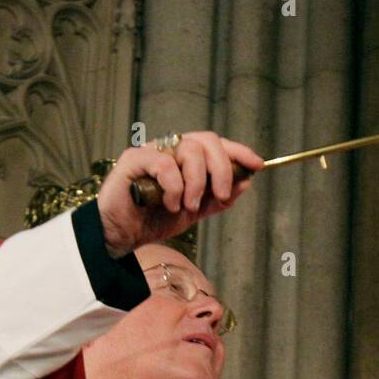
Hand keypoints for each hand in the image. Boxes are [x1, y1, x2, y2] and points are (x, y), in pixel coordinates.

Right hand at [97, 131, 263, 256]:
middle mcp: (169, 148)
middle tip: (219, 195)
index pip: (216, 145)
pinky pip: (164, 163)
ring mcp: (151, 151)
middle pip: (206, 141)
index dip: (238, 151)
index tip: (257, 165)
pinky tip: (170, 204)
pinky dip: (175, 186)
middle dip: (221, 169)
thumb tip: (244, 183)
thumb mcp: (194, 213)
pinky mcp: (133, 160)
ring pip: (188, 150)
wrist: (121, 237)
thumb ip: (216, 199)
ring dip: (196, 183)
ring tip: (188, 207)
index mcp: (185, 158)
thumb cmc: (153, 220)